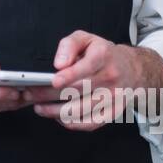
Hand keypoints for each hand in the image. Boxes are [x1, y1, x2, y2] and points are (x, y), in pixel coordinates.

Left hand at [30, 30, 162, 131]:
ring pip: (82, 110)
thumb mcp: (86, 39)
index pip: (87, 67)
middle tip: (29, 94)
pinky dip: (72, 123)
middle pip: (78, 91)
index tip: (53, 80)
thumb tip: (58, 63)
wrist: (132, 69)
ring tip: (39, 108)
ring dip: (56, 112)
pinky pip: (91, 124)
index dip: (70, 75)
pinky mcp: (113, 113)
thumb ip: (69, 45)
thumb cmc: (102, 53)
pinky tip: (58, 117)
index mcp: (103, 56)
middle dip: (49, 94)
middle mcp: (110, 77)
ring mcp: (113, 97)